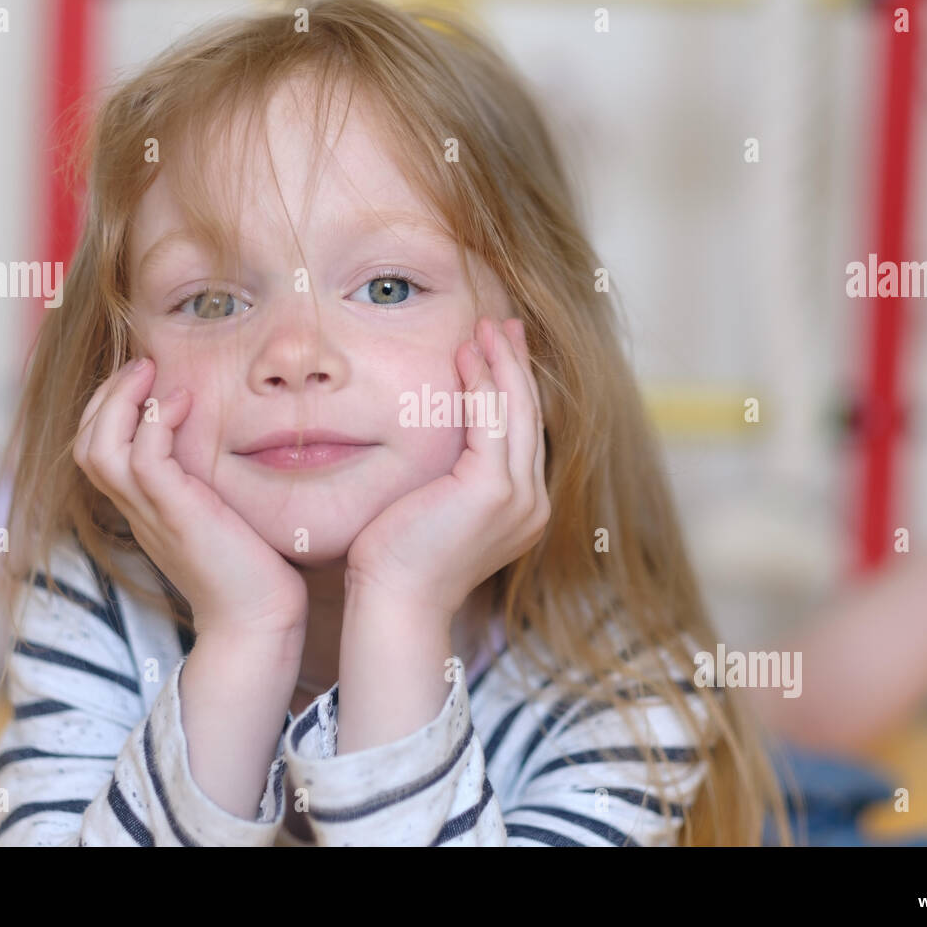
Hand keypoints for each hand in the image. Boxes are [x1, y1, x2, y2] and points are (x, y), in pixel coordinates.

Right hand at [72, 357, 307, 637]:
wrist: (260, 621)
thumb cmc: (254, 569)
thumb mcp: (222, 514)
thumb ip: (210, 483)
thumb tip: (232, 442)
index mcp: (144, 509)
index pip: (97, 450)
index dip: (107, 409)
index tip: (142, 380)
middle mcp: (138, 510)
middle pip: (84, 444)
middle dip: (105, 395)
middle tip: (140, 364)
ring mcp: (152, 514)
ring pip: (99, 448)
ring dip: (119, 401)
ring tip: (150, 371)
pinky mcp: (177, 515)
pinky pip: (144, 459)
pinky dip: (158, 422)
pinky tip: (186, 402)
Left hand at [346, 317, 549, 617]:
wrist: (394, 602)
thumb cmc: (398, 562)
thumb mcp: (433, 508)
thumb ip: (449, 475)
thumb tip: (436, 442)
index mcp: (522, 510)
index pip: (523, 435)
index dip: (514, 388)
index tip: (501, 349)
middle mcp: (532, 503)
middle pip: (529, 416)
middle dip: (516, 365)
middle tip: (504, 324)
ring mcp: (518, 498)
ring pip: (516, 411)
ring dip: (502, 363)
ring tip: (487, 326)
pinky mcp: (494, 490)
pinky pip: (491, 420)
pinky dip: (482, 382)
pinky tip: (467, 354)